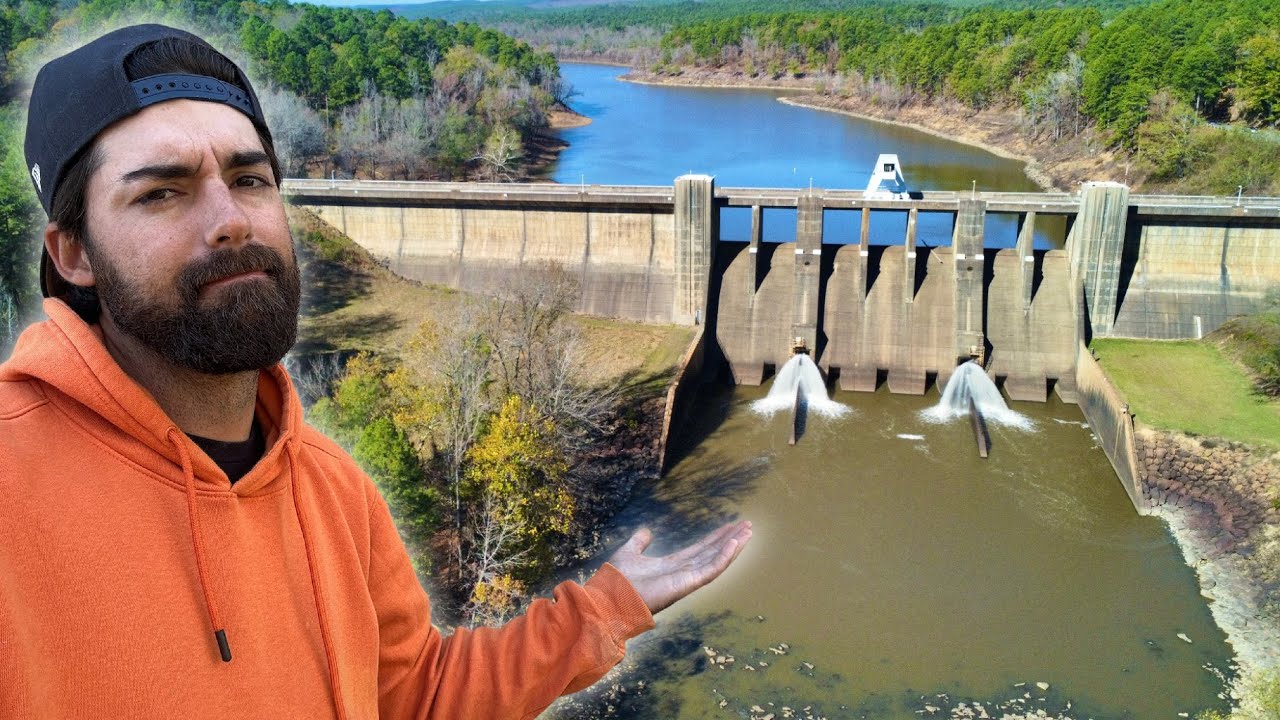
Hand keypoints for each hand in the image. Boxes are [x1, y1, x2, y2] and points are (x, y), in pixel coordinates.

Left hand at [608, 520, 752, 614]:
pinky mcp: (687, 585)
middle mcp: (683, 573)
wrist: (609, 598)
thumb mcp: (629, 553)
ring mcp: (687, 580)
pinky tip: (735, 544)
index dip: (715, 538)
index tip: (729, 526)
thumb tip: (647, 532)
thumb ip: (639, 542)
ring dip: (733, 546)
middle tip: (747, 526)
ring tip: (748, 532)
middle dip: (730, 539)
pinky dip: (723, 558)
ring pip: (716, 560)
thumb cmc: (616, 580)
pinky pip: (710, 570)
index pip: (699, 550)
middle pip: (712, 553)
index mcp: (671, 566)